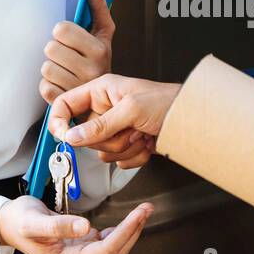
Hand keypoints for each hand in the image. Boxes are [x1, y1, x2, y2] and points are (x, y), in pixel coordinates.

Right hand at [0, 194, 152, 253]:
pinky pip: (108, 244)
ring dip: (130, 231)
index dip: (125, 232)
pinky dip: (121, 232)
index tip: (139, 214)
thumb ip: (59, 226)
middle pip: (114, 252)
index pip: (105, 250)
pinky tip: (127, 219)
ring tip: (143, 211)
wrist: (7, 224)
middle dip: (133, 230)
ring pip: (114, 249)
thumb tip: (85, 227)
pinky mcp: (82, 251)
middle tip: (147, 208)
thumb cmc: (18, 222)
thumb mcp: (34, 222)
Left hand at [39, 0, 114, 103]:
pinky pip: (44, 87)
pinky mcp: (67, 102)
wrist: (105, 102)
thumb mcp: (103, 37)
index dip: (62, 33)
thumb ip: (99, 9)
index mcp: (99, 50)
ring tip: (65, 71)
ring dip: (52, 69)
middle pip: (50, 48)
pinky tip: (61, 85)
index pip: (62, 29)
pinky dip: (49, 86)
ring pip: (46, 68)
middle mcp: (92, 70)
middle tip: (67, 57)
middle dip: (55, 51)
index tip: (69, 40)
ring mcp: (79, 88)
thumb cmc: (99, 64)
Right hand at [48, 74, 179, 168]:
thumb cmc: (168, 103)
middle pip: (85, 136)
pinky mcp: (128, 144)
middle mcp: (106, 110)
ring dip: (124, 148)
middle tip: (129, 128)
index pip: (65, 104)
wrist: (193, 121)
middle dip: (109, 138)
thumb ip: (100, 125)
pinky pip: (118, 161)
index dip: (60, 121)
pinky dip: (135, 157)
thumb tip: (72, 136)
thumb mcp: (131, 109)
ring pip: (102, 152)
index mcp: (101, 91)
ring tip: (142, 133)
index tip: (64, 137)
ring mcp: (116, 128)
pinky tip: (147, 143)